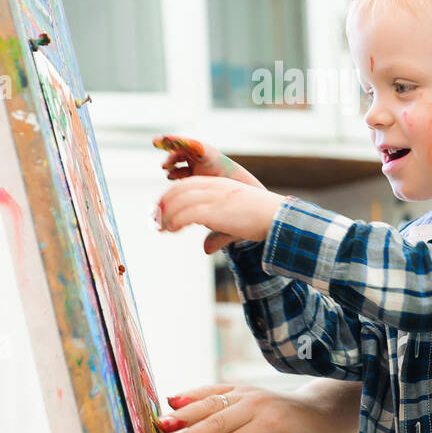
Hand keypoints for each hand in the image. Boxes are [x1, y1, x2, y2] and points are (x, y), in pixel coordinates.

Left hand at [153, 134, 264, 250]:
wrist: (276, 217)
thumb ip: (217, 233)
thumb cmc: (259, 219)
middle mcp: (215, 187)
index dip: (170, 196)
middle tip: (155, 219)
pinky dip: (176, 220)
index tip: (161, 209)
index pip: (186, 184)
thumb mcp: (233, 222)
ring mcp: (215, 197)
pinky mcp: (216, 211)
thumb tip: (205, 249)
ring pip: (180, 201)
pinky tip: (172, 229)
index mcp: (218, 184)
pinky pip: (188, 213)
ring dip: (167, 215)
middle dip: (164, 204)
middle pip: (179, 190)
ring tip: (161, 228)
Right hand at [155, 382, 358, 432]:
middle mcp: (258, 404)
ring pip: (211, 402)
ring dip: (183, 414)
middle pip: (216, 422)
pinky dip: (192, 394)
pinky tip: (172, 400)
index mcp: (271, 425)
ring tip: (160, 425)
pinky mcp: (242, 385)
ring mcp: (249, 391)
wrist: (319, 413)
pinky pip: (214, 389)